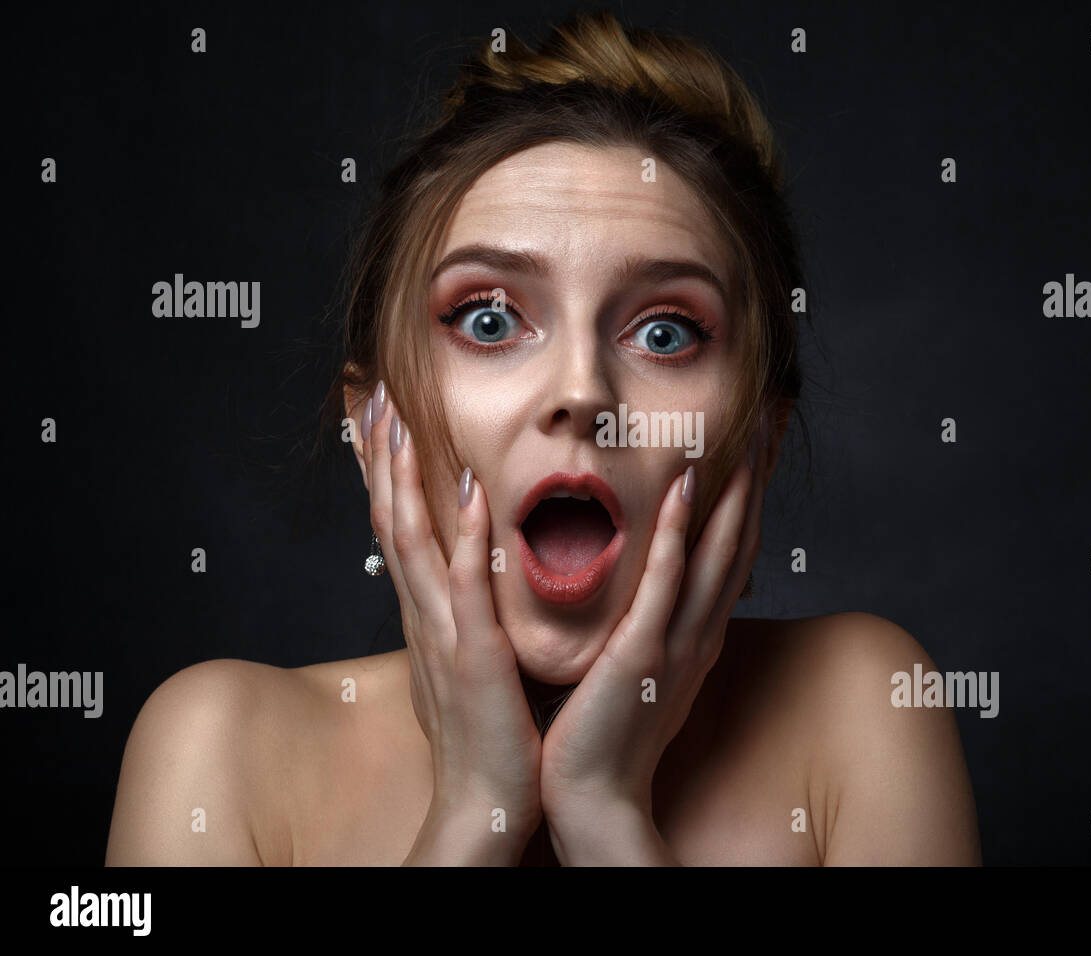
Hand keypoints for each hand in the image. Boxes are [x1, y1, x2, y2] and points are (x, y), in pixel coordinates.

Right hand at [362, 384, 541, 863]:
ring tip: (397, 421)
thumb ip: (465, 612)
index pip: (397, 526)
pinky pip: (465, 587)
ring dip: (403, 479)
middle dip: (379, 456)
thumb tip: (467, 573)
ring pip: (412, 542)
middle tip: (370, 395)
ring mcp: (443, 632)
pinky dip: (464, 536)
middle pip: (390, 520)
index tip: (378, 417)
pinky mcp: (474, 655)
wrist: (487, 800)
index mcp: (427, 613)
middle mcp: (424, 614)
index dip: (384, 471)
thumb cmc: (487, 730)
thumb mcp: (468, 657)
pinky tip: (466, 489)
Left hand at [538, 416, 770, 863]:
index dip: (748, 498)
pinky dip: (676, 532)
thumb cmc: (606, 733)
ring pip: (715, 553)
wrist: (592, 797)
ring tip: (747, 434)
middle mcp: (700, 633)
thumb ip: (650, 627)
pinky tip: (683, 486)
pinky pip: (664, 583)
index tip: (754, 447)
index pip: (732, 553)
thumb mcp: (640, 669)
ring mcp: (676, 642)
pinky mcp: (642, 653)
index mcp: (697, 635)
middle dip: (755, 479)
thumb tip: (646, 590)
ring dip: (734, 492)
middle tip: (770, 417)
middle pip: (739, 542)